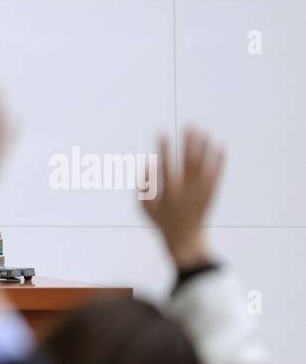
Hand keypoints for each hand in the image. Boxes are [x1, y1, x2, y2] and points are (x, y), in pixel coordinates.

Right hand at [142, 129, 222, 268]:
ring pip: (203, 165)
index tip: (162, 132)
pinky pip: (216, 173)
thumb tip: (148, 162)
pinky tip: (221, 146)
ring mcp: (200, 191)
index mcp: (168, 192)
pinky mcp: (211, 193)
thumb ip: (144, 185)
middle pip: (188, 161)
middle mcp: (185, 190)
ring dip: (204, 147)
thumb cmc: (162, 221)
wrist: (185, 238)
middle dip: (188, 142)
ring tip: (205, 131)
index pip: (165, 165)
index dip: (163, 148)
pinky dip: (219, 160)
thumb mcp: (145, 207)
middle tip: (189, 125)